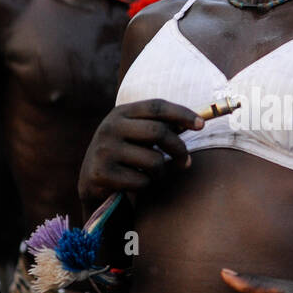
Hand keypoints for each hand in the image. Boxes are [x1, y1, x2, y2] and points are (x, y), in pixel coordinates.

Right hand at [77, 99, 203, 206]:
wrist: (91, 180)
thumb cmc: (125, 155)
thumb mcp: (137, 135)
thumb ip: (161, 126)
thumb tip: (198, 121)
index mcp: (120, 113)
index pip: (157, 106)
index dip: (182, 114)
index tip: (201, 125)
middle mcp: (110, 127)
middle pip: (158, 132)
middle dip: (179, 148)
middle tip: (187, 162)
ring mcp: (104, 150)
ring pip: (154, 160)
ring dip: (161, 172)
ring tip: (154, 174)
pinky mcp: (101, 173)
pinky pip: (142, 181)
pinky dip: (146, 185)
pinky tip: (135, 183)